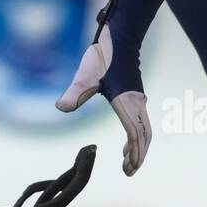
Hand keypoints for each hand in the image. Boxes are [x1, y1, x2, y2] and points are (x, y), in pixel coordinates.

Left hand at [55, 24, 150, 175]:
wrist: (120, 35)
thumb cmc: (103, 55)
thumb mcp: (85, 76)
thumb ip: (73, 94)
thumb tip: (60, 108)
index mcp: (126, 102)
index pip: (134, 134)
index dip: (133, 153)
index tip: (128, 168)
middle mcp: (136, 103)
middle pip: (144, 136)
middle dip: (139, 155)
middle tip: (129, 171)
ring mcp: (139, 99)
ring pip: (145, 129)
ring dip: (139, 146)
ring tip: (128, 160)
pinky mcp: (136, 95)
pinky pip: (142, 120)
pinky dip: (138, 134)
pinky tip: (128, 138)